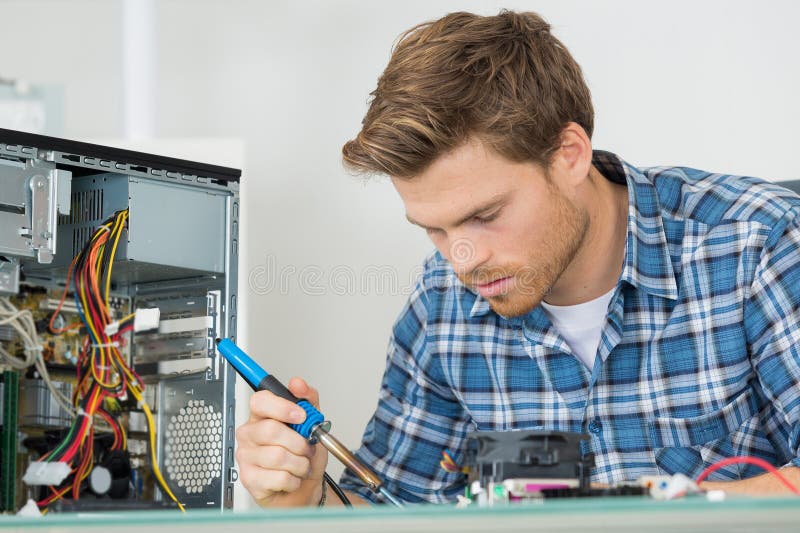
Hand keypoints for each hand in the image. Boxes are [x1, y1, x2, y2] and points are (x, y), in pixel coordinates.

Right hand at [236, 377, 328, 506]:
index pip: (260, 401)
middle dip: (299, 442)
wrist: (304, 488)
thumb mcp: (313, 424)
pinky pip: (279, 477)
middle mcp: (249, 434)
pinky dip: (294, 479)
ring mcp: (246, 456)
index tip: (301, 416)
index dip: (282, 407)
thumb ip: (308, 400)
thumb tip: (298, 383)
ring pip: (278, 456)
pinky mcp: (249, 479)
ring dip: (299, 463)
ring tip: (300, 465)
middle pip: (272, 430)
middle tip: (307, 448)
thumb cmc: (303, 455)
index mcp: (261, 416)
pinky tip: (291, 478)